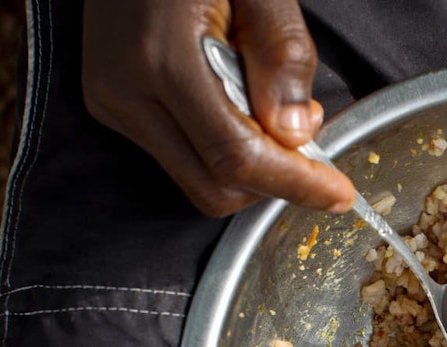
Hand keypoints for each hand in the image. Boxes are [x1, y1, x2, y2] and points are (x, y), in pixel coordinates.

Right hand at [82, 0, 355, 216]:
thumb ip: (282, 53)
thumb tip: (295, 132)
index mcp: (161, 57)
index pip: (235, 157)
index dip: (294, 184)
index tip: (338, 192)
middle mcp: (124, 91)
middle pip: (213, 187)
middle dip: (273, 181)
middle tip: (311, 145)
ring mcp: (110, 101)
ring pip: (196, 180)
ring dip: (249, 166)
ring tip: (269, 108)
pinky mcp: (109, 104)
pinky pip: (180, 156)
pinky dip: (222, 149)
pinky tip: (238, 104)